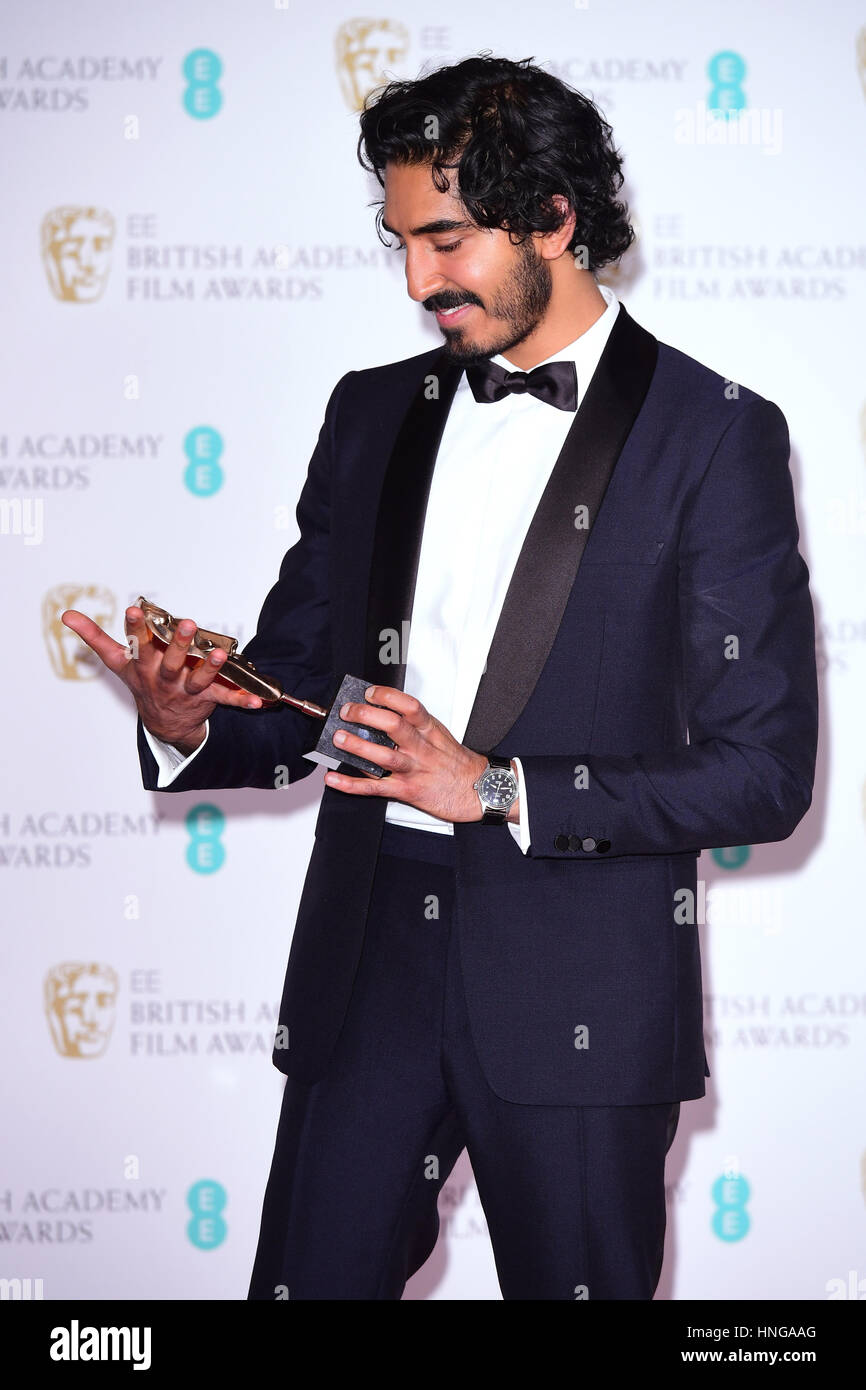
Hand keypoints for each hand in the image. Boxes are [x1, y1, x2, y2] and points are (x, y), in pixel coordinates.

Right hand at [60, 604, 263, 751]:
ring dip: (210, 667)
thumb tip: (65, 615)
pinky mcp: (207, 700)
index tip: (135, 610)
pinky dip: (243, 700)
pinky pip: (226, 700)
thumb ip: (94, 637)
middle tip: (188, 624)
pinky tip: (259, 700)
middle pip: (169, 662)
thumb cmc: (142, 680)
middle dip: (177, 644)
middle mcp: (163, 678)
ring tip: (221, 653)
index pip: (136, 644)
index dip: (136, 628)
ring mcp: (185, 691)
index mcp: (142, 666)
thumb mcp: (117, 661)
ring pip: (198, 680)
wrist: (163, 721)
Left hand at [323, 684, 493, 822]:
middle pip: (394, 726)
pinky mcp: (408, 792)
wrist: (483, 791)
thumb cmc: (458, 764)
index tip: (370, 692)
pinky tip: (334, 778)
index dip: (388, 696)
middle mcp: (422, 748)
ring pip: (384, 756)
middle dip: (367, 716)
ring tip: (339, 738)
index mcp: (431, 731)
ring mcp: (415, 770)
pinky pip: (376, 788)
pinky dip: (351, 784)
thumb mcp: (442, 737)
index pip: (410, 706)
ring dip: (358, 746)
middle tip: (347, 711)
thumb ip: (417, 727)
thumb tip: (383, 716)